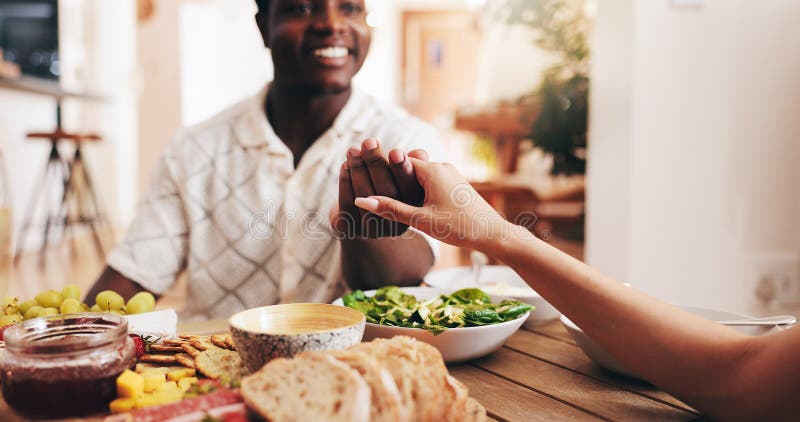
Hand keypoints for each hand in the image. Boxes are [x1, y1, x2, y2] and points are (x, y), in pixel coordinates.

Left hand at [330, 138, 428, 238]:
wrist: (365, 223)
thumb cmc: (391, 189)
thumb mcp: (404, 177)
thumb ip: (414, 164)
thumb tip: (420, 154)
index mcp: (415, 210)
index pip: (411, 189)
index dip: (402, 170)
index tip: (396, 151)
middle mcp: (397, 224)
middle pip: (387, 192)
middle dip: (376, 163)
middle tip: (369, 142)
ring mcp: (374, 230)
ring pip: (366, 196)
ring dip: (358, 169)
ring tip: (353, 149)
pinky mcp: (351, 230)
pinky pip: (347, 204)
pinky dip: (345, 182)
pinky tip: (345, 165)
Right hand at [352, 154, 509, 248]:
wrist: (493, 234)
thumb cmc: (458, 227)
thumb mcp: (420, 220)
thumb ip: (390, 209)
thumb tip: (361, 200)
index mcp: (432, 170)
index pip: (397, 160)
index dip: (381, 167)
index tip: (365, 172)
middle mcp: (442, 166)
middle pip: (408, 164)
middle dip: (393, 175)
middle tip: (377, 189)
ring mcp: (451, 175)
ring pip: (420, 173)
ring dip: (407, 184)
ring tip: (393, 201)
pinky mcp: (456, 185)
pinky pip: (431, 180)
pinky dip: (419, 189)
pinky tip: (413, 206)